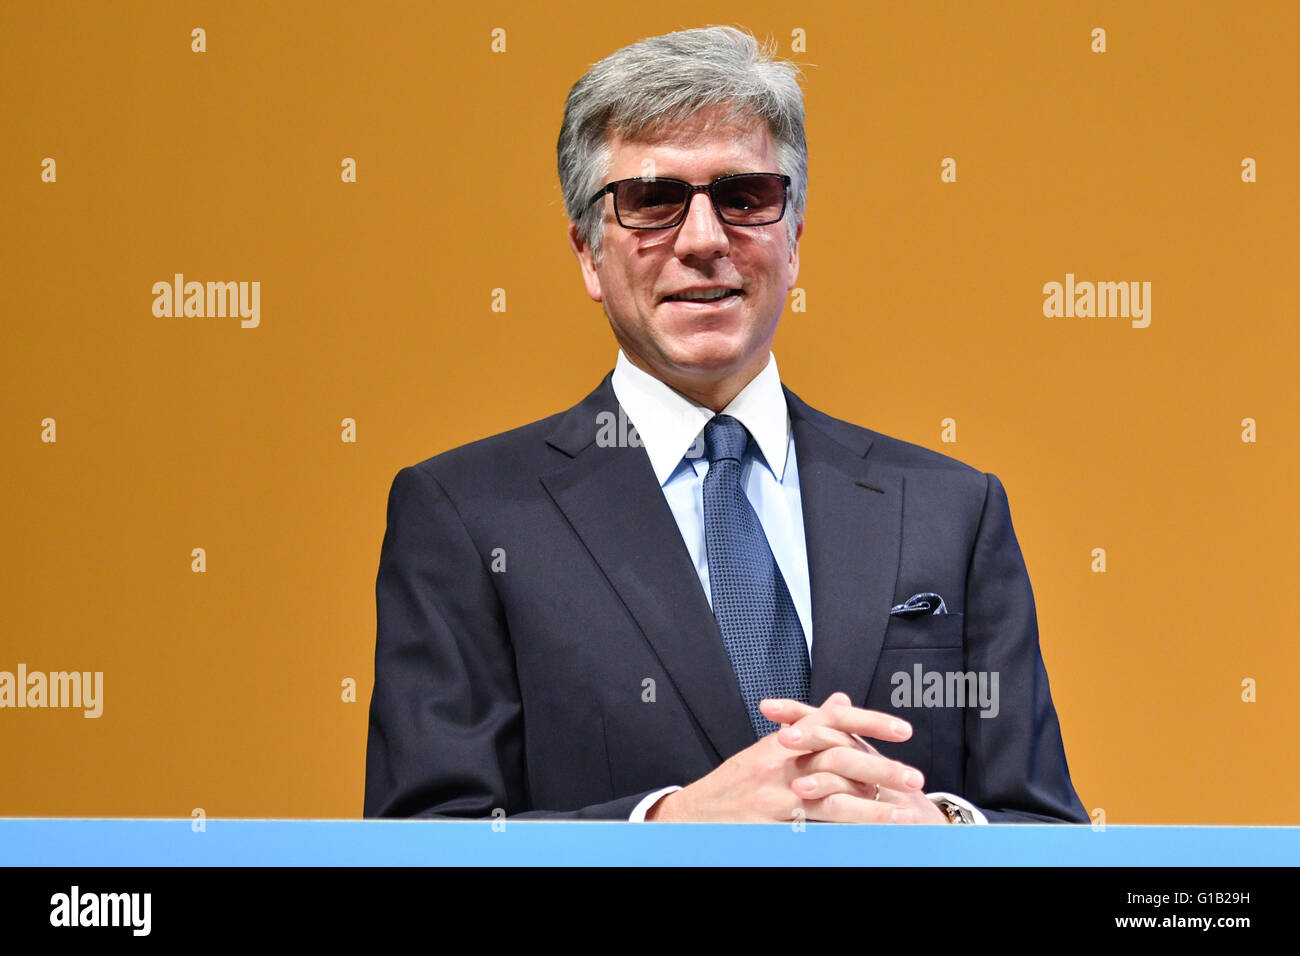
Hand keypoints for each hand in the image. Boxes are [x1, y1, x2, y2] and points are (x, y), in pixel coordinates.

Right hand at [647, 691, 943, 822]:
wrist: (693, 816)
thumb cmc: (733, 785)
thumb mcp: (768, 749)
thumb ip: (808, 725)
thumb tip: (841, 701)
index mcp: (782, 741)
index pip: (832, 722)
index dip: (868, 723)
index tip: (902, 730)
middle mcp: (781, 762)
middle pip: (839, 757)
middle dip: (881, 767)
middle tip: (915, 777)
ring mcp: (776, 794)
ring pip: (833, 795)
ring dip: (873, 806)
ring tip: (905, 812)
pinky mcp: (772, 823)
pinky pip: (815, 826)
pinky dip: (845, 829)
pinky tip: (870, 835)